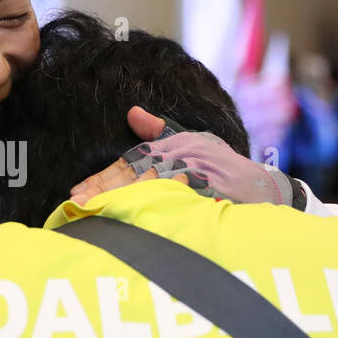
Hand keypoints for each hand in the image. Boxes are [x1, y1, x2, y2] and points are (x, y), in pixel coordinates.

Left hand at [69, 106, 301, 206]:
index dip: (102, 179)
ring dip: (119, 203)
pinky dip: (148, 216)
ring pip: (148, 191)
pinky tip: (128, 225)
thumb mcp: (195, 142)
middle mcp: (181, 159)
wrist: (262, 188)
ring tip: (92, 215)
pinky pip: (170, 207)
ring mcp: (193, 178)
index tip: (77, 192)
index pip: (129, 163)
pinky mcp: (205, 196)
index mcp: (173, 147)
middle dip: (103, 191)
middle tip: (75, 204)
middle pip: (133, 177)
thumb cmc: (223, 167)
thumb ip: (161, 131)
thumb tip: (133, 113)